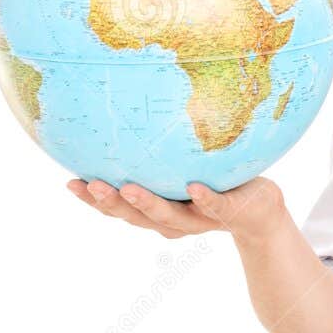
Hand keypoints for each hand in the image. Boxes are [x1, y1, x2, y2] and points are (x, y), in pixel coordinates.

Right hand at [66, 176, 286, 244]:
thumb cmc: (216, 183)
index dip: (93, 200)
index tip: (70, 183)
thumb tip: (123, 112)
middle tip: (91, 186)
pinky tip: (194, 187)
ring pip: (170, 216)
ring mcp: (201, 218)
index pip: (120, 208)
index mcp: (158, 210)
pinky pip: (216, 205)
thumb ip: (157, 155)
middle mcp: (175, 220)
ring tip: (130, 189)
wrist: (262, 211)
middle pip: (136, 216)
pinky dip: (204, 199)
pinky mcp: (230, 211)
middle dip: (112, 204)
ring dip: (148, 204)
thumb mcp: (182, 169)